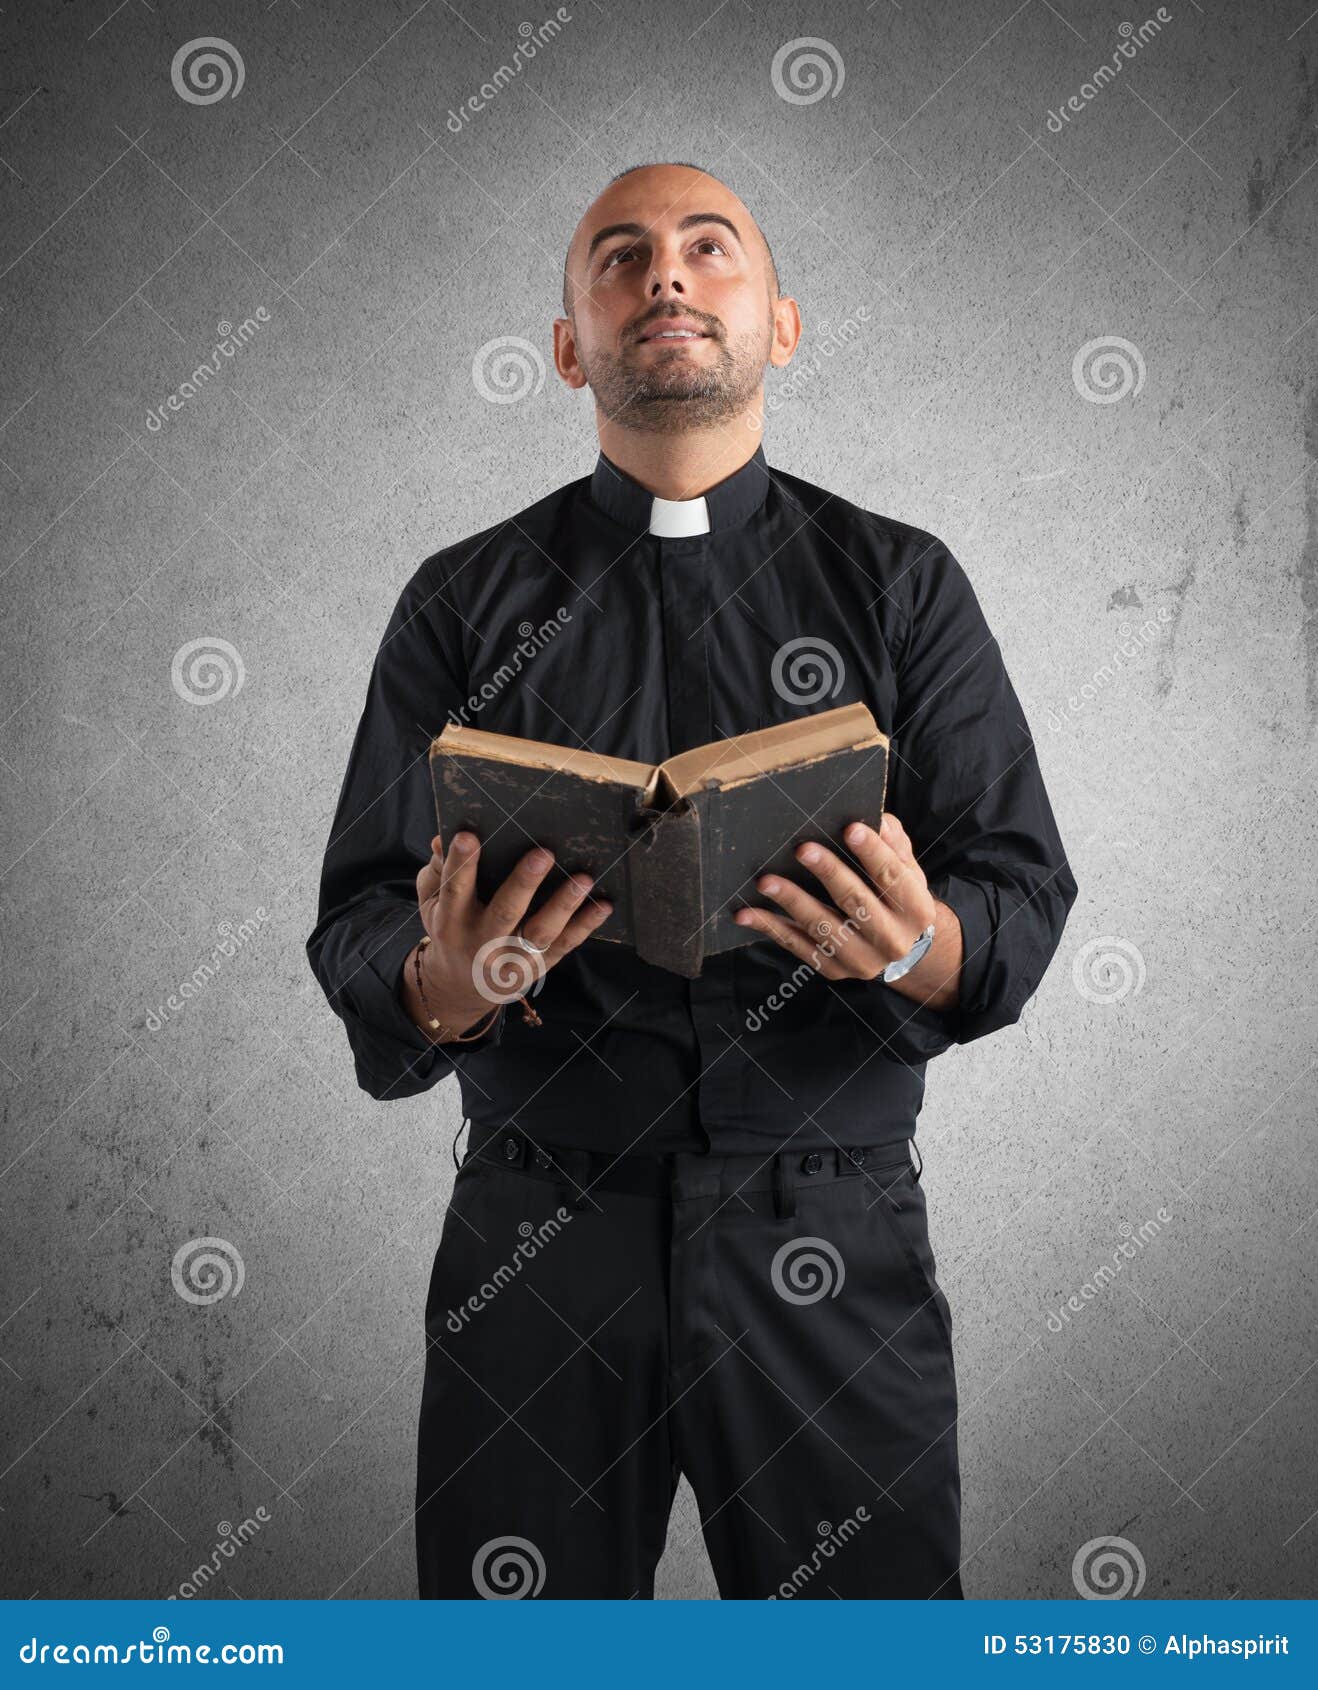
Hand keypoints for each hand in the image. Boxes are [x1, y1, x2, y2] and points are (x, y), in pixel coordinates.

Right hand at [402, 830, 612, 1040]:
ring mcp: (512, 958)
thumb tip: (442, 839)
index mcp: (450, 921)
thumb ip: (438, 871)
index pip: (455, 890)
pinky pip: (564, 945)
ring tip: (583, 879)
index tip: (469, 835)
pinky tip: (604, 905)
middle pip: (504, 912)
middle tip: (543, 853)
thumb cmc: (451, 928)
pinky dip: (586, 926)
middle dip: (524, 883)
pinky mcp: (537, 966)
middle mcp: (481, 942)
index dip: (461, 864)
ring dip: (564, 904)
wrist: (461, 985)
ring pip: (540, 931)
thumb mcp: (432, 903)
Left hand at [732, 812, 959, 1006]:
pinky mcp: (833, 970)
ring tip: (766, 881)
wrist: (903, 952)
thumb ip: (894, 845)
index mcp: (915, 910)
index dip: (871, 852)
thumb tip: (877, 819)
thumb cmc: (898, 899)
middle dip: (828, 873)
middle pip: (856, 902)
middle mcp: (891, 940)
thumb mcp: (908, 872)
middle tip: (802, 849)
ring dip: (791, 901)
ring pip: (822, 927)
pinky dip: (770, 928)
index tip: (850, 828)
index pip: (892, 876)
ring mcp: (861, 960)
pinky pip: (797, 947)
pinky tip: (747, 913)